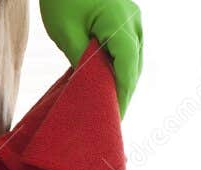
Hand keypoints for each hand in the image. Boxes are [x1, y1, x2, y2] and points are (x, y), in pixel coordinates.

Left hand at [39, 0, 142, 115]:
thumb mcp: (66, 34)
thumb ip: (81, 60)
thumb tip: (91, 86)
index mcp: (120, 22)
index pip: (128, 65)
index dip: (123, 92)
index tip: (116, 115)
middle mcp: (133, 21)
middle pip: (134, 64)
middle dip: (125, 92)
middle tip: (113, 119)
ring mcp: (131, 19)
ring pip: (133, 58)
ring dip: (123, 81)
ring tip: (111, 107)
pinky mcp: (124, 20)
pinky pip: (126, 49)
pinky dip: (120, 68)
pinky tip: (109, 85)